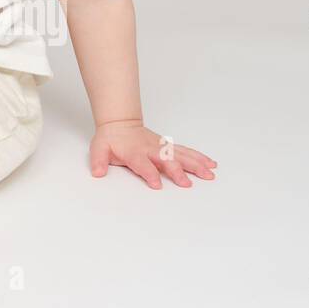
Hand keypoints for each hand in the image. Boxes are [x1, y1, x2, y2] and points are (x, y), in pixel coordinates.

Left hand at [90, 120, 217, 189]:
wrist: (120, 123)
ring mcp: (161, 147)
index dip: (149, 174)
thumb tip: (97, 172)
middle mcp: (151, 149)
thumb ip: (98, 161)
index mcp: (134, 152)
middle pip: (166, 160)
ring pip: (181, 155)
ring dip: (195, 164)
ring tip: (209, 174)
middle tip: (187, 184)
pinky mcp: (168, 147)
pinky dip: (199, 157)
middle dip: (176, 171)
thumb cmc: (111, 139)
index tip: (156, 184)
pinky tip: (211, 164)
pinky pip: (186, 152)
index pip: (142, 164)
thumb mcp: (98, 149)